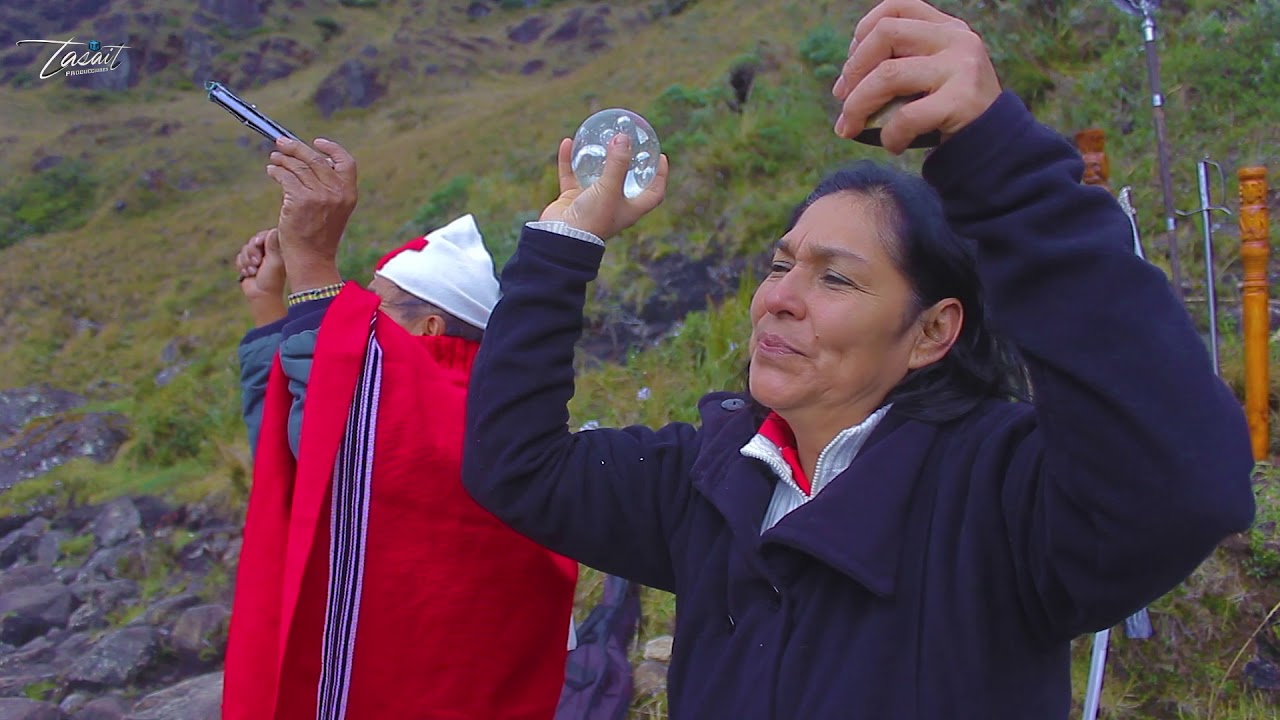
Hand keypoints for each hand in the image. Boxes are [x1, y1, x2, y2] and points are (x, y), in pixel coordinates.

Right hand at [236, 228, 285, 299]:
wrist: (261, 295)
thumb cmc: (271, 279)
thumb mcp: (274, 261)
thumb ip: (273, 245)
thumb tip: (274, 230)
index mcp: (277, 249)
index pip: (265, 235)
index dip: (259, 238)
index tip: (258, 243)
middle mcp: (267, 252)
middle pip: (252, 241)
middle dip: (252, 252)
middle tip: (257, 263)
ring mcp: (257, 257)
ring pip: (244, 250)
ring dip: (247, 261)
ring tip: (253, 271)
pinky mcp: (247, 263)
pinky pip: (239, 258)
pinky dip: (242, 266)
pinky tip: (248, 274)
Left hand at [265, 137, 356, 286]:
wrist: (311, 259)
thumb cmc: (318, 236)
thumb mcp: (334, 210)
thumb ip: (329, 188)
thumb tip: (308, 161)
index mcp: (349, 194)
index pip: (346, 162)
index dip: (332, 148)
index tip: (316, 142)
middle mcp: (337, 192)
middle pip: (315, 159)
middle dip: (296, 147)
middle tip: (281, 143)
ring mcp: (319, 196)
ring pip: (297, 167)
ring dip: (282, 159)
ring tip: (274, 159)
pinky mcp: (300, 200)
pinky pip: (285, 176)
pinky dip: (276, 171)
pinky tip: (271, 171)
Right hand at [539, 134, 667, 240]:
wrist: (562, 238)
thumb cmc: (593, 218)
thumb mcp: (610, 189)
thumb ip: (618, 163)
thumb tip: (623, 138)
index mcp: (630, 209)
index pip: (653, 193)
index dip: (660, 176)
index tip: (661, 157)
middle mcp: (613, 205)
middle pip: (625, 181)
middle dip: (627, 162)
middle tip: (628, 142)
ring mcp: (592, 202)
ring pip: (596, 176)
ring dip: (597, 158)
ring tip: (599, 138)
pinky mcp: (572, 199)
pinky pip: (571, 175)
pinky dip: (569, 160)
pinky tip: (568, 143)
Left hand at [830, 0, 1001, 153]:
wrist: (995, 145)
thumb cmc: (949, 114)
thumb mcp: (929, 77)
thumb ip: (899, 65)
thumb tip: (845, 83)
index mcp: (946, 28)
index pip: (895, 6)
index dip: (862, 32)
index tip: (850, 67)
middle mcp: (957, 39)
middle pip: (885, 33)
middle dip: (853, 69)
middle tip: (842, 100)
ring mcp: (962, 67)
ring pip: (888, 75)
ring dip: (858, 105)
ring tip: (850, 129)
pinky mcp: (962, 101)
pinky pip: (907, 115)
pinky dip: (889, 135)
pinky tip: (892, 146)